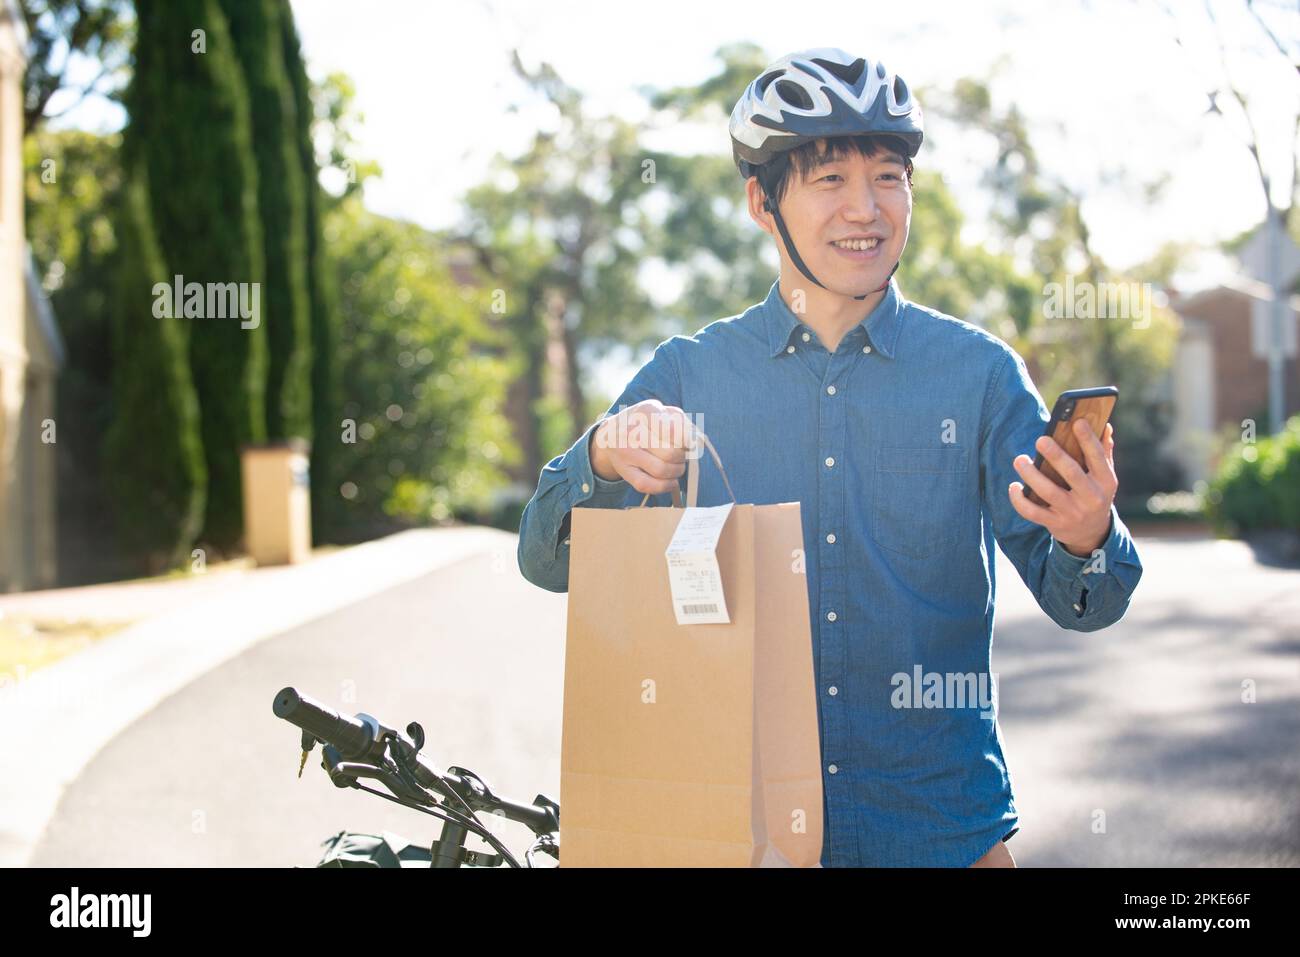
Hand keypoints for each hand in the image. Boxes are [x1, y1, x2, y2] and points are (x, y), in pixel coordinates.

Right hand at [589, 399, 692, 494]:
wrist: (611, 434)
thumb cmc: (643, 422)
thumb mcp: (660, 410)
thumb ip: (679, 420)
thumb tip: (694, 440)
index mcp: (644, 413)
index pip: (672, 429)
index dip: (687, 440)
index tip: (690, 443)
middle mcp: (631, 432)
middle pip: (671, 452)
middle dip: (683, 457)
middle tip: (682, 454)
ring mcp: (626, 453)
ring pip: (661, 470)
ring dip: (677, 471)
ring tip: (677, 466)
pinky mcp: (624, 471)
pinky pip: (648, 485)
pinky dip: (665, 486)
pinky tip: (671, 481)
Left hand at [1008, 420, 1116, 556]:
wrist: (1091, 533)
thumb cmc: (1094, 493)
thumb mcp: (1104, 476)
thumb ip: (1104, 452)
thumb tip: (1104, 425)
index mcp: (1106, 481)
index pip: (1097, 457)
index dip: (1088, 439)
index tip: (1077, 421)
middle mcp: (1091, 497)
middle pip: (1072, 473)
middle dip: (1056, 456)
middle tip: (1041, 440)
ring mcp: (1073, 512)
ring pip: (1048, 492)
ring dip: (1031, 475)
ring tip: (1020, 459)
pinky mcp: (1055, 524)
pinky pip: (1033, 512)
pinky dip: (1020, 500)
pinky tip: (1013, 486)